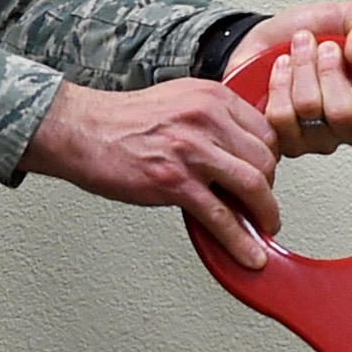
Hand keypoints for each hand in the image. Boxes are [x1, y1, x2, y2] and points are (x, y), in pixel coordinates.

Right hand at [21, 75, 281, 264]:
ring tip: (264, 228)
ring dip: (265, 214)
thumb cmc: (124, 121)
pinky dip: (240, 240)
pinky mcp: (175, 181)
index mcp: (212, 97)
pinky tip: (249, 254)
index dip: (271, 159)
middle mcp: (207, 118)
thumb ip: (213, 120)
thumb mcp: (179, 102)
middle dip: (269, 188)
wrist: (81, 130)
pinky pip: (221, 216)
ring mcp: (192, 150)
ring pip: (253, 186)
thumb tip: (240, 150)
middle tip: (262, 204)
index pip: (266, 131)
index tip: (267, 176)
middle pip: (265, 159)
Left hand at [225, 5, 351, 160]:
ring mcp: (309, 137)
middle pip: (344, 116)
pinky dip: (279, 80)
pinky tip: (282, 68)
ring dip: (303, 67)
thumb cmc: (314, 34)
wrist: (268, 37)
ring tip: (301, 50)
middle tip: (326, 48)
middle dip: (330, 70)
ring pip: (308, 108)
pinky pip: (279, 114)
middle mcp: (342, 130)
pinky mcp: (278, 136)